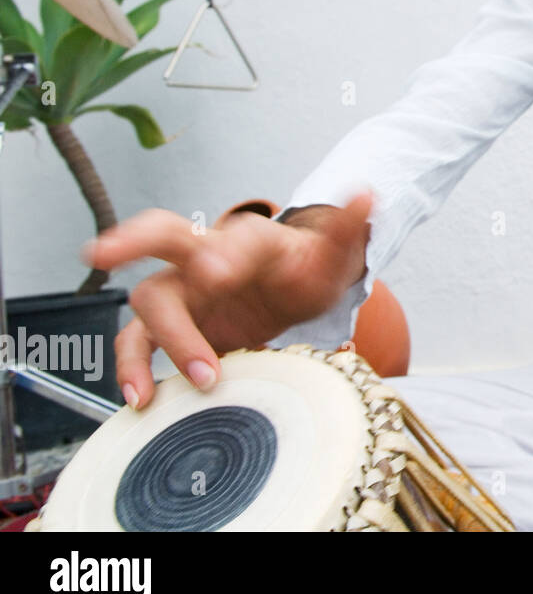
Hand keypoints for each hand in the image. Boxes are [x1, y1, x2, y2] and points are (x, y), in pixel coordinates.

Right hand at [87, 191, 373, 409]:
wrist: (291, 289)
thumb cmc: (306, 269)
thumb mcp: (335, 255)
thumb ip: (349, 229)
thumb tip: (369, 195)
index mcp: (252, 239)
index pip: (239, 239)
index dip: (227, 253)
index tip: (219, 274)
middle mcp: (206, 256)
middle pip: (163, 236)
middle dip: (132, 239)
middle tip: (102, 252)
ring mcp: (184, 290)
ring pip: (149, 300)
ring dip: (163, 340)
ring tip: (189, 379)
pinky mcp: (173, 327)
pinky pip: (139, 343)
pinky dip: (134, 368)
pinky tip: (141, 398)